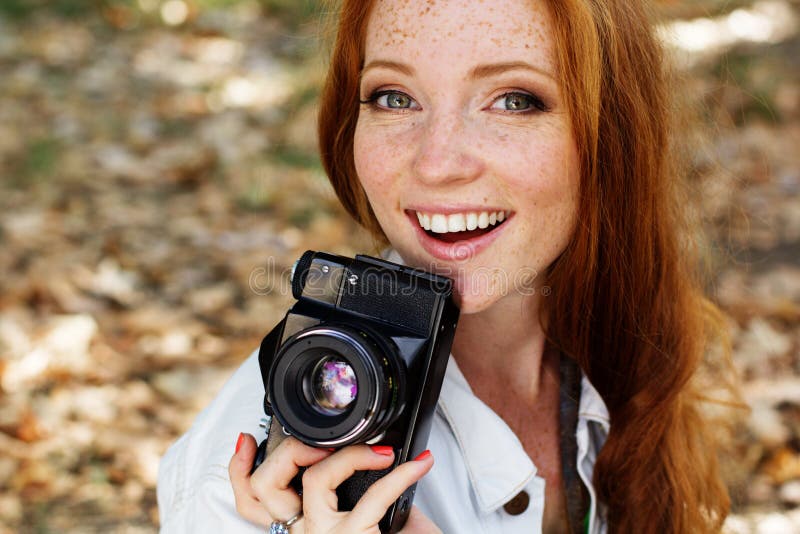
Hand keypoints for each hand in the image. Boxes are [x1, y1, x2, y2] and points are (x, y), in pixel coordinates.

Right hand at [229, 433, 439, 532]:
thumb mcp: (363, 515)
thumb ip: (348, 489)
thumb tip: (360, 450)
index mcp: (301, 527)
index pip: (251, 501)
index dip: (238, 469)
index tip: (246, 440)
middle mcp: (305, 533)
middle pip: (269, 484)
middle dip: (291, 449)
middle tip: (323, 444)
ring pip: (316, 478)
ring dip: (353, 455)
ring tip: (381, 453)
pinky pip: (375, 494)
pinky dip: (403, 474)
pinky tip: (419, 465)